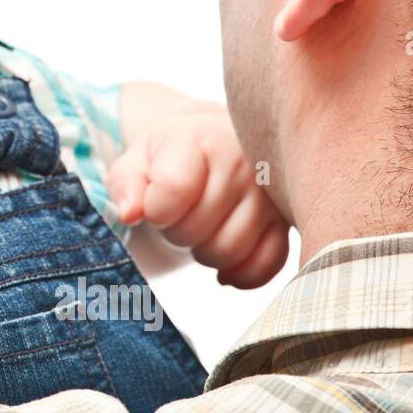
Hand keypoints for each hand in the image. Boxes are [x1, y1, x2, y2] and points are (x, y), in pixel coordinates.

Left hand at [105, 106, 289, 288]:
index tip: (155, 204)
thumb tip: (130, 214)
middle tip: (178, 215)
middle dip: (176, 232)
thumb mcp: (138, 158)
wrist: (216, 140)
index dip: (155, 211)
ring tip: (201, 226)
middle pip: (196, 230)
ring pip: (228, 252)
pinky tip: (224, 259)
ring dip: (203, 252)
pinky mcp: (288, 221)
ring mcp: (271, 194)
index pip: (173, 190)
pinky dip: (240, 272)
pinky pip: (266, 265)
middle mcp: (245, 163)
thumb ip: (125, 184)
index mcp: (203, 140)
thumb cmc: (171, 154)